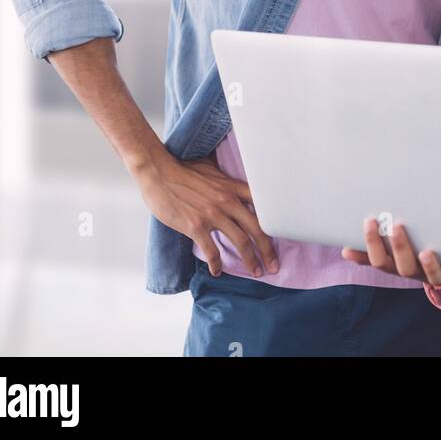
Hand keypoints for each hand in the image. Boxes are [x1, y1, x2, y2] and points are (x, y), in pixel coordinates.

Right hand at [134, 148, 277, 277]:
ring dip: (250, 260)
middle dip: (268, 250)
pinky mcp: (196, 226)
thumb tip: (232, 179)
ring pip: (240, 241)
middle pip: (257, 228)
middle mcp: (227, 201)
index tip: (281, 236)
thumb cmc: (182, 168)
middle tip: (274, 265)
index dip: (273, 221)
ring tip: (256, 272)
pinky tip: (217, 272)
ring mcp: (212, 214)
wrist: (158, 172)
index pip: (261, 204)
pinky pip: (212, 250)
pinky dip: (217, 264)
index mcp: (231, 186)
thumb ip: (224, 177)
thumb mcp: (210, 167)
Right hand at [341, 217, 440, 287]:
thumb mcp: (411, 233)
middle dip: (376, 243)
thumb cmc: (430, 238)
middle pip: (385, 263)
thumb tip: (367, 205)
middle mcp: (407, 268)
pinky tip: (427, 252)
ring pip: (408, 268)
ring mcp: (425, 271)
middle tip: (372, 220)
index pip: (372, 256)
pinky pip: (437, 273)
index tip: (350, 237)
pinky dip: (430, 263)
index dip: (361, 249)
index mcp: (395, 260)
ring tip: (397, 228)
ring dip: (400, 248)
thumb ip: (390, 227)